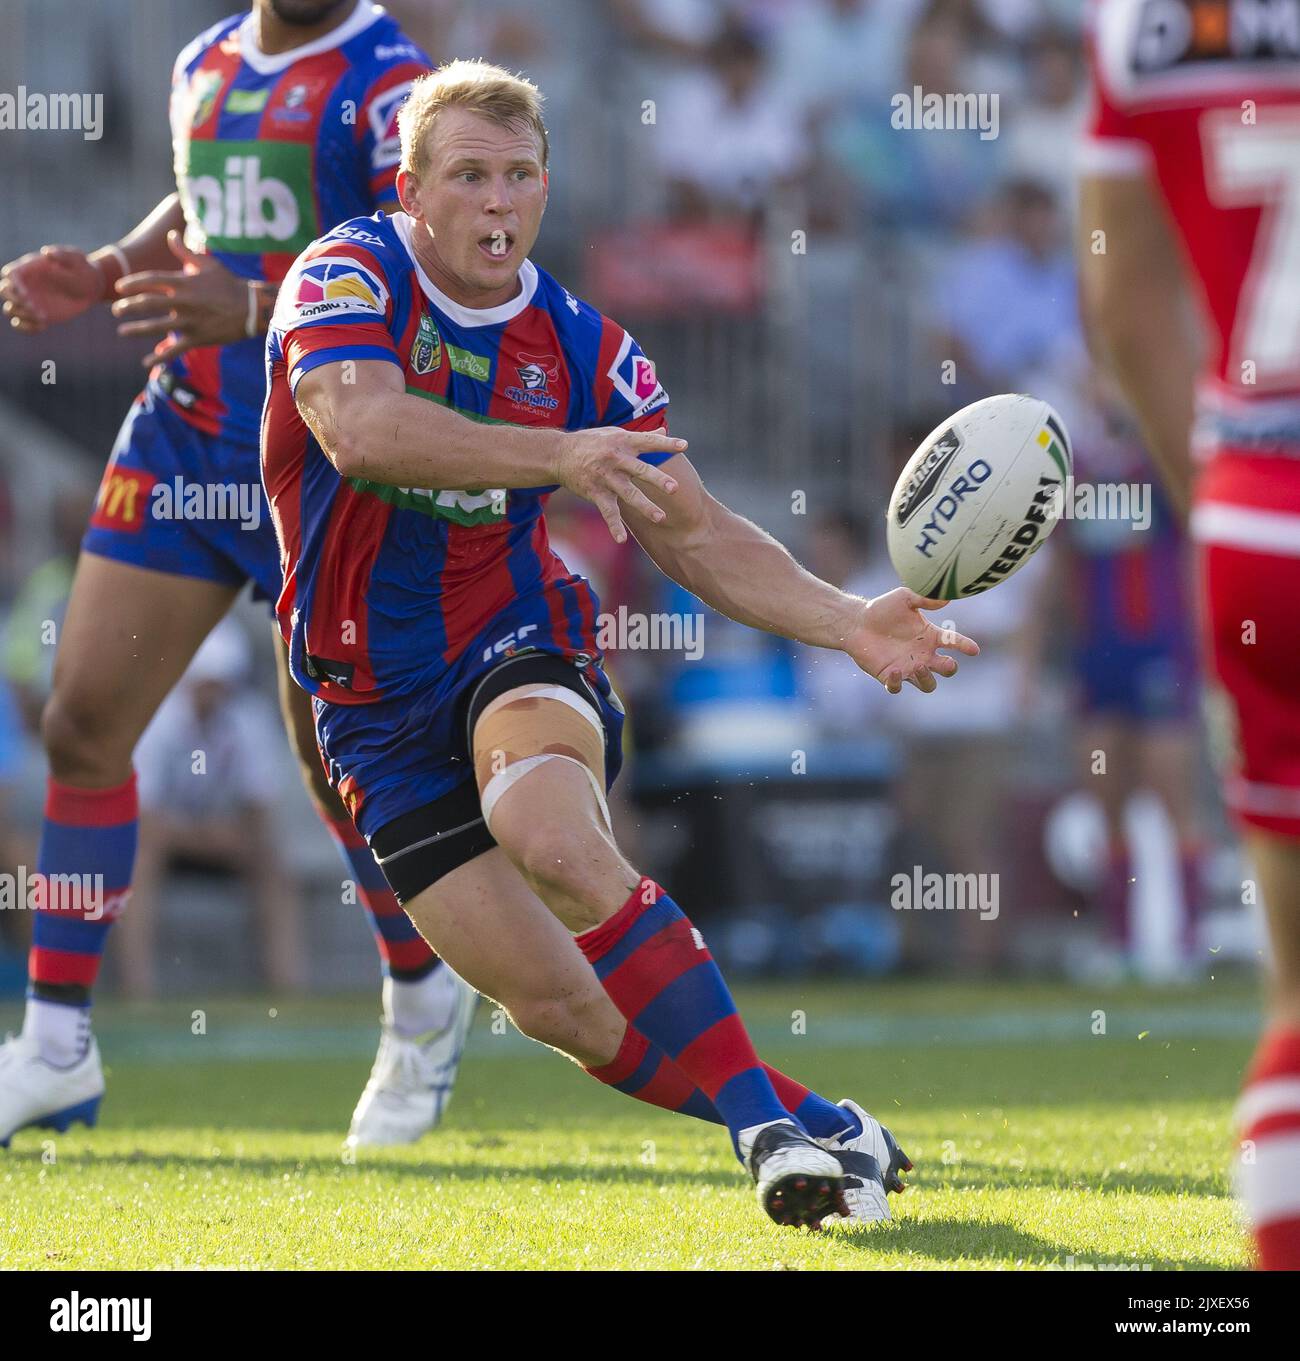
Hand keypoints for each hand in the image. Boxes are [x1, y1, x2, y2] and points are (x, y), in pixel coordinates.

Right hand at [1, 245, 104, 331]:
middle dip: (14, 300)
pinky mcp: (37, 314)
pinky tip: (43, 325)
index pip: (8, 274)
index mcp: (29, 268)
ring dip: (21, 315)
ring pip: (10, 309)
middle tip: (33, 306)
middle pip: (4, 291)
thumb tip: (46, 252)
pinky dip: (26, 327)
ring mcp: (29, 300)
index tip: (26, 293)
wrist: (91, 286)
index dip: (11, 284)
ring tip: (41, 316)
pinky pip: (21, 324)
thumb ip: (61, 254)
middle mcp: (25, 284)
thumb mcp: (75, 258)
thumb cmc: (81, 268)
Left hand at [112, 230, 252, 366]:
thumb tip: (172, 235)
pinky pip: (175, 349)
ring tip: (122, 332)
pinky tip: (146, 361)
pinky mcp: (198, 338)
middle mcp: (183, 301)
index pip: (150, 281)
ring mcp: (190, 321)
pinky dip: (160, 356)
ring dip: (137, 330)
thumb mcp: (207, 264)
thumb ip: (185, 251)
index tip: (119, 288)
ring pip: (157, 327)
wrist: (251, 307)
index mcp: (184, 282)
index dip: (132, 284)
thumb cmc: (229, 283)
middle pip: (148, 304)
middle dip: (129, 307)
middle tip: (117, 311)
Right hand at [552, 426, 687, 542]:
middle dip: (657, 479)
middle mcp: (615, 459)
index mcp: (623, 442)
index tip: (684, 445)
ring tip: (659, 518)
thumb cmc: (592, 442)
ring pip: (628, 493)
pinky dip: (614, 526)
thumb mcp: (614, 434)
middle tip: (674, 488)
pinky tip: (621, 539)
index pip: (647, 441)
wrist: (558, 454)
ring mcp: (605, 478)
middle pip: (640, 470)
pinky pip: (607, 512)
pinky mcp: (595, 493)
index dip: (665, 443)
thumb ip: (641, 436)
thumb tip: (664, 431)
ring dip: (644, 506)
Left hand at [843, 588, 978, 693]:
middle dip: (949, 668)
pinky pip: (897, 687)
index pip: (954, 643)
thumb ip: (924, 599)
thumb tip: (947, 598)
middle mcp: (923, 655)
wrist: (856, 621)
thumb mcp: (905, 598)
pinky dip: (898, 683)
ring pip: (927, 684)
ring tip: (920, 666)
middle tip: (946, 662)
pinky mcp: (889, 675)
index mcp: (930, 637)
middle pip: (945, 669)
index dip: (965, 646)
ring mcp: (907, 667)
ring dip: (927, 678)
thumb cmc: (882, 609)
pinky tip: (894, 671)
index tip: (974, 650)